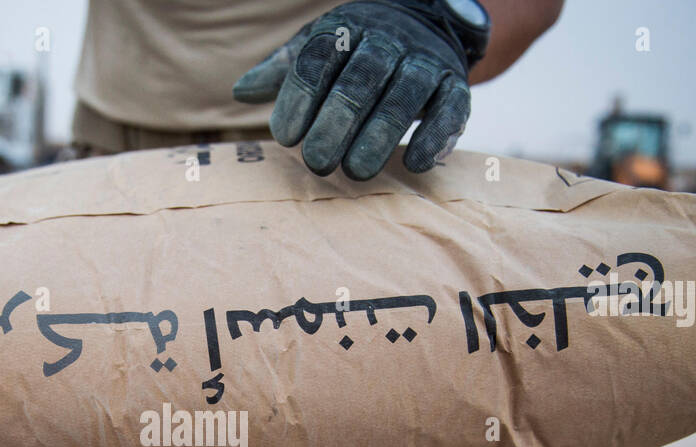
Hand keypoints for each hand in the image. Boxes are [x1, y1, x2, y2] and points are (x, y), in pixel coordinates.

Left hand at [233, 1, 472, 178]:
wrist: (424, 24)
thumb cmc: (354, 51)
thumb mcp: (317, 51)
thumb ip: (282, 72)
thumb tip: (240, 91)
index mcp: (344, 29)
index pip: (319, 60)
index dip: (300, 99)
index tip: (286, 137)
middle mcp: (386, 41)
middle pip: (360, 80)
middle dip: (336, 123)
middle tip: (316, 163)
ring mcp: (424, 61)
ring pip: (403, 96)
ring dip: (379, 137)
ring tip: (355, 173)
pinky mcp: (455, 84)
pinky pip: (450, 108)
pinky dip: (434, 137)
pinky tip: (415, 165)